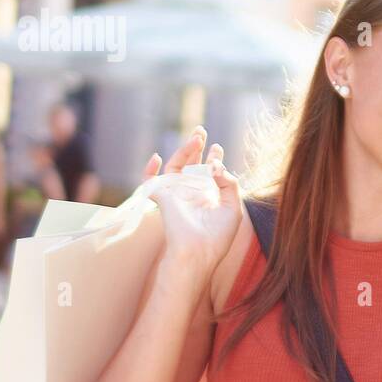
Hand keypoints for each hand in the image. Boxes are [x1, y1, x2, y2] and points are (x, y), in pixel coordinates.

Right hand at [144, 127, 242, 274]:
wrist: (198, 251)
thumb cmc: (217, 235)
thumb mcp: (233, 207)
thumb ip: (230, 183)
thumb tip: (217, 166)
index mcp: (208, 196)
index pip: (208, 173)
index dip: (213, 158)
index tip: (217, 148)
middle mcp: (191, 193)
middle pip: (190, 164)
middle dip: (196, 147)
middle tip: (201, 130)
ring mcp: (175, 194)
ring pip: (174, 166)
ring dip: (183, 150)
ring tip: (196, 137)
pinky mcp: (161, 197)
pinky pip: (149, 181)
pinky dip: (149, 169)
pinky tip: (157, 157)